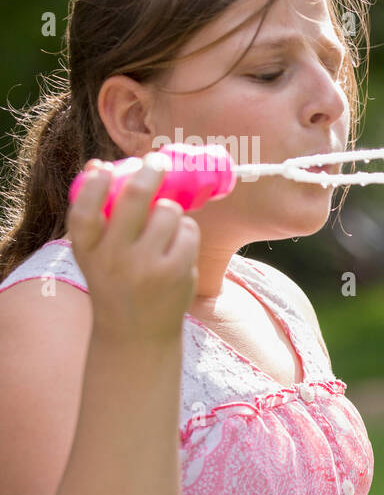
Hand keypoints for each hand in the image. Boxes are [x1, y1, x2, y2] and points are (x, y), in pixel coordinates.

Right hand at [66, 156, 198, 342]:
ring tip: (164, 227)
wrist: (137, 333)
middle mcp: (114, 258)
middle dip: (149, 172)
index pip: (84, 211)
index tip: (103, 166)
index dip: (93, 185)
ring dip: (170, 210)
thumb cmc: (117, 282)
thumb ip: (100, 220)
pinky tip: (177, 245)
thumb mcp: (97, 256)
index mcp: (88, 251)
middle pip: (134, 198)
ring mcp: (147, 265)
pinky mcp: (176, 271)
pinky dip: (185, 231)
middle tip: (156, 161)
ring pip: (168, 210)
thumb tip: (102, 167)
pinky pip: (188, 230)